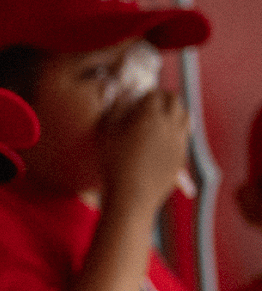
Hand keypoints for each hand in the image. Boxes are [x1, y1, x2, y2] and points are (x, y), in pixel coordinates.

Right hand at [100, 88, 191, 211]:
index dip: (146, 94)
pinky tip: (163, 138)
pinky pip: (184, 135)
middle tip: (152, 103)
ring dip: (174, 112)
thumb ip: (114, 109)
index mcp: (151, 116)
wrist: (133, 196)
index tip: (137, 98)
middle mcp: (170, 125)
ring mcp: (179, 140)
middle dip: (164, 98)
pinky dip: (176, 130)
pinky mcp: (182, 155)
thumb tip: (120, 94)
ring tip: (161, 118)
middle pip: (175, 100)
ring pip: (185, 116)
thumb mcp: (105, 133)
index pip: (155, 93)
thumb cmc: (114, 164)